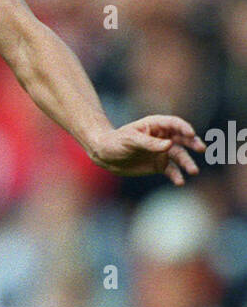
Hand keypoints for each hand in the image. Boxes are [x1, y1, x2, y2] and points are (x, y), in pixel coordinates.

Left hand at [88, 116, 204, 185]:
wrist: (105, 155)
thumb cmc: (115, 142)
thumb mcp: (131, 140)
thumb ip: (150, 143)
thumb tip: (169, 145)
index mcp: (155, 125)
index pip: (174, 124)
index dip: (184, 128)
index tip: (191, 134)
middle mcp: (162, 138)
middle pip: (182, 139)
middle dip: (193, 143)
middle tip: (201, 149)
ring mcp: (161, 152)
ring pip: (179, 156)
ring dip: (187, 163)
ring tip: (193, 171)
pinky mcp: (158, 165)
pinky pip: (171, 170)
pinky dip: (176, 176)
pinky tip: (180, 182)